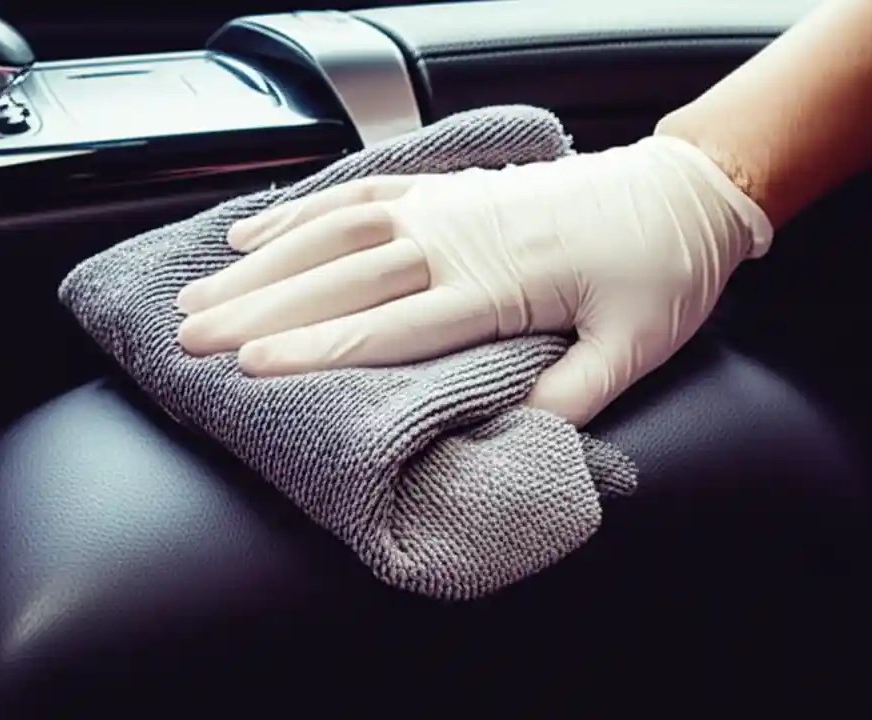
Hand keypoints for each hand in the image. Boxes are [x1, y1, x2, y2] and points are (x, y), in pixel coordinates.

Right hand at [175, 134, 771, 427]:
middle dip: (257, 308)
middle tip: (190, 335)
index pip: (388, 326)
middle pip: (339, 277)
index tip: (250, 364)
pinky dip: (298, 213)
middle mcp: (454, 238)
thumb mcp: (632, 348)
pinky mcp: (442, 188)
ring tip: (201, 293)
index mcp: (495, 285)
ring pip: (333, 233)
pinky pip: (357, 194)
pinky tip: (252, 234)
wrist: (681, 192)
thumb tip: (504, 432)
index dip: (315, 348)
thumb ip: (569, 394)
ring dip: (260, 263)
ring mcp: (442, 206)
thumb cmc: (657, 273)